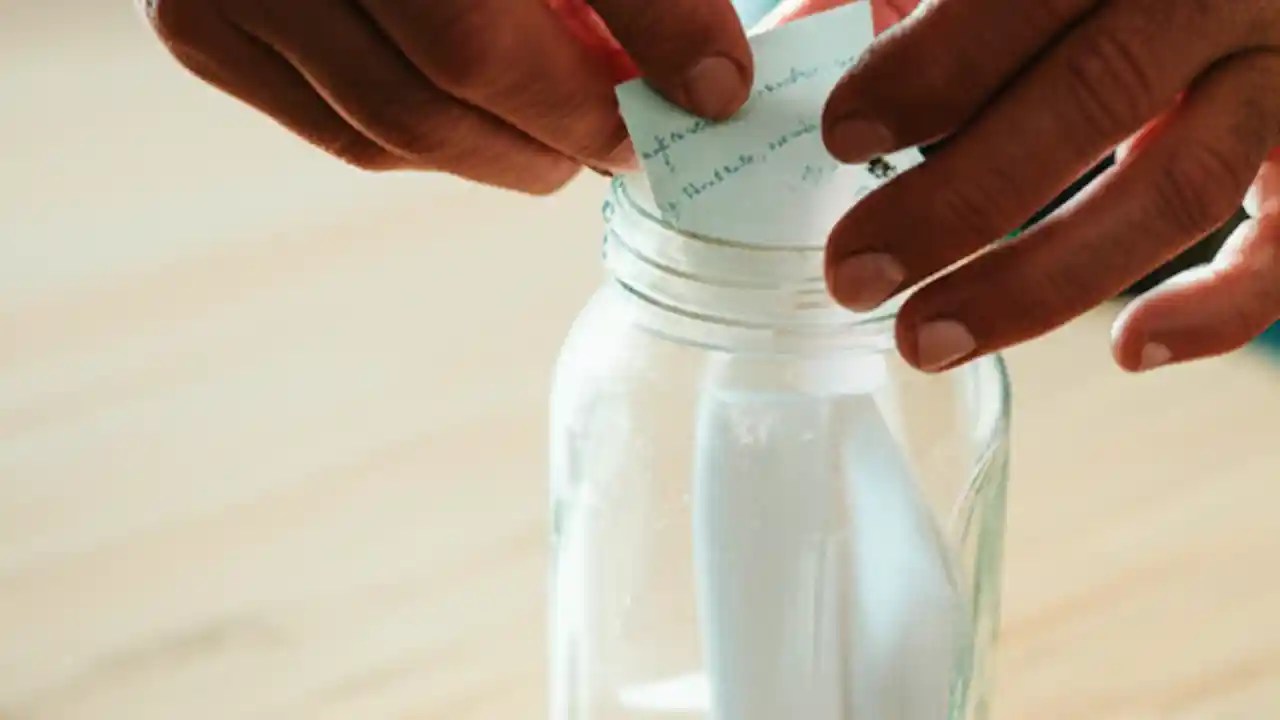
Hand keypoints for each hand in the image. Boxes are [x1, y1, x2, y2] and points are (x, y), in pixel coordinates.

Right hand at [144, 0, 753, 192]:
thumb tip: (712, 85)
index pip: (501, 3)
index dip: (643, 37)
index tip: (710, 96)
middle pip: (461, 63)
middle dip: (573, 123)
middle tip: (633, 138)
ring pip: (399, 123)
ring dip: (510, 153)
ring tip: (566, 139)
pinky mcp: (201, 30)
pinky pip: (349, 135)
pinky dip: (437, 145)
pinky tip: (480, 120)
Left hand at [818, 0, 1279, 372]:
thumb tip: (772, 59)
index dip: (932, 67)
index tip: (839, 137)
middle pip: (1092, 95)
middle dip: (957, 198)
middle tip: (852, 273)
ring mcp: (1277, 73)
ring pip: (1175, 185)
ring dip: (1041, 280)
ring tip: (924, 339)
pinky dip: (1216, 311)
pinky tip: (1126, 353)